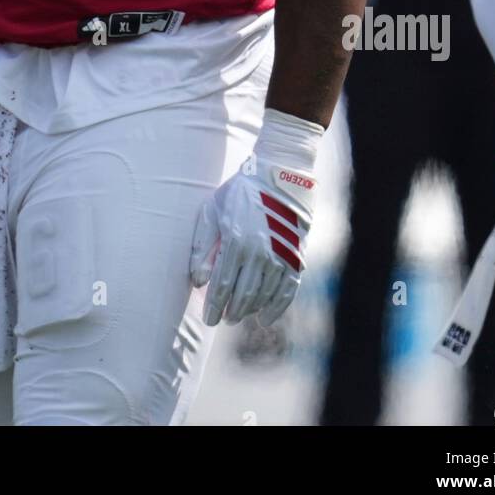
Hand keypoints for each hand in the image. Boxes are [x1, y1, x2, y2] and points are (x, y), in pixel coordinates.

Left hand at [189, 108, 320, 326]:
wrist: (279, 175)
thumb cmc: (239, 192)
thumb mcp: (213, 211)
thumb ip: (203, 246)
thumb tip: (198, 280)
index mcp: (235, 240)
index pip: (222, 285)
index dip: (214, 305)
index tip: (208, 318)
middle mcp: (259, 252)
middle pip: (242, 295)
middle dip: (230, 311)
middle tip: (222, 319)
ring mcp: (280, 256)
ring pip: (263, 295)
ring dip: (249, 310)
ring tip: (238, 316)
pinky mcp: (296, 257)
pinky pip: (287, 291)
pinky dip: (276, 308)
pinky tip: (266, 319)